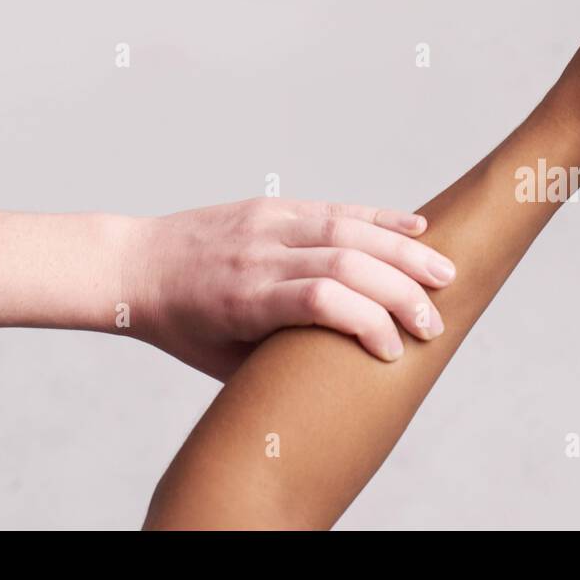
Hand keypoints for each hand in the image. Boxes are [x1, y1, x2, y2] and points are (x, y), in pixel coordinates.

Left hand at [125, 198, 455, 378]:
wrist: (135, 265)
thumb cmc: (180, 325)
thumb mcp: (223, 360)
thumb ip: (279, 356)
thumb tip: (343, 374)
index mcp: (244, 299)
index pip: (319, 301)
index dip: (367, 324)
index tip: (394, 353)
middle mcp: (258, 255)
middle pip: (344, 262)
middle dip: (400, 291)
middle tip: (435, 322)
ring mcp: (266, 223)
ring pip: (346, 229)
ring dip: (402, 250)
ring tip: (444, 273)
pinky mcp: (271, 205)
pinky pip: (332, 209)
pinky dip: (377, 217)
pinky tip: (414, 228)